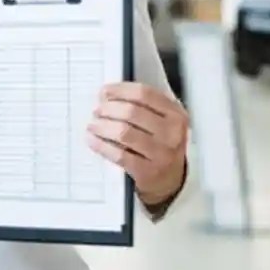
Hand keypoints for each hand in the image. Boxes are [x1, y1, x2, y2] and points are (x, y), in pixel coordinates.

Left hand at [86, 82, 188, 204]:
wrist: (170, 179)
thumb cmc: (160, 145)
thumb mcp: (161, 121)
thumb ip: (140, 105)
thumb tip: (106, 94)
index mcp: (176, 114)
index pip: (144, 94)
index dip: (120, 90)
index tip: (104, 92)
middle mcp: (172, 133)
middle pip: (131, 112)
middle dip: (108, 109)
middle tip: (97, 111)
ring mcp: (162, 153)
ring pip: (123, 132)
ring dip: (102, 126)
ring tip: (93, 125)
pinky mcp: (148, 171)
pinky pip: (118, 154)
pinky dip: (101, 145)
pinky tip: (93, 140)